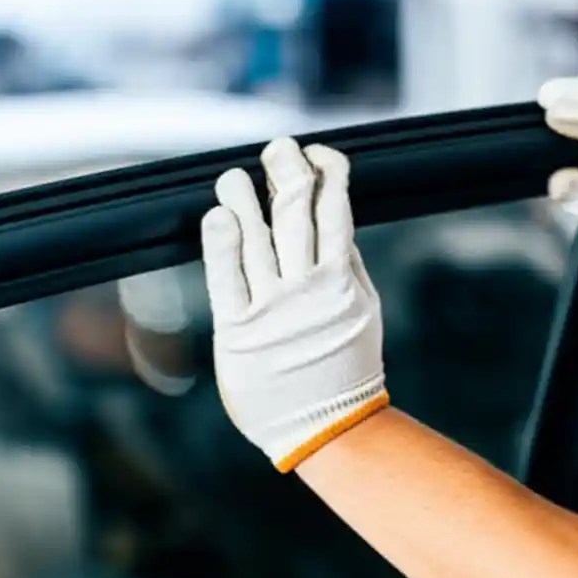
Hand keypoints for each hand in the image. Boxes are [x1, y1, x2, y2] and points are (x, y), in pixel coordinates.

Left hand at [201, 138, 387, 472]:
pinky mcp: (241, 331)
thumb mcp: (361, 312)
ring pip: (259, 241)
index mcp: (341, 283)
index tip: (317, 152)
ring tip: (233, 176)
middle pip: (296, 216)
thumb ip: (346, 267)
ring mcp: (273, 309)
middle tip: (276, 148)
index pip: (335, 212)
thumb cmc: (343, 370)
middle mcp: (308, 290)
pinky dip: (221, 246)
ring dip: (246, 202)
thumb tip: (335, 221)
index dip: (328, 174)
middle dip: (287, 174)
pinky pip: (227, 280)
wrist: (329, 429)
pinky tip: (216, 217)